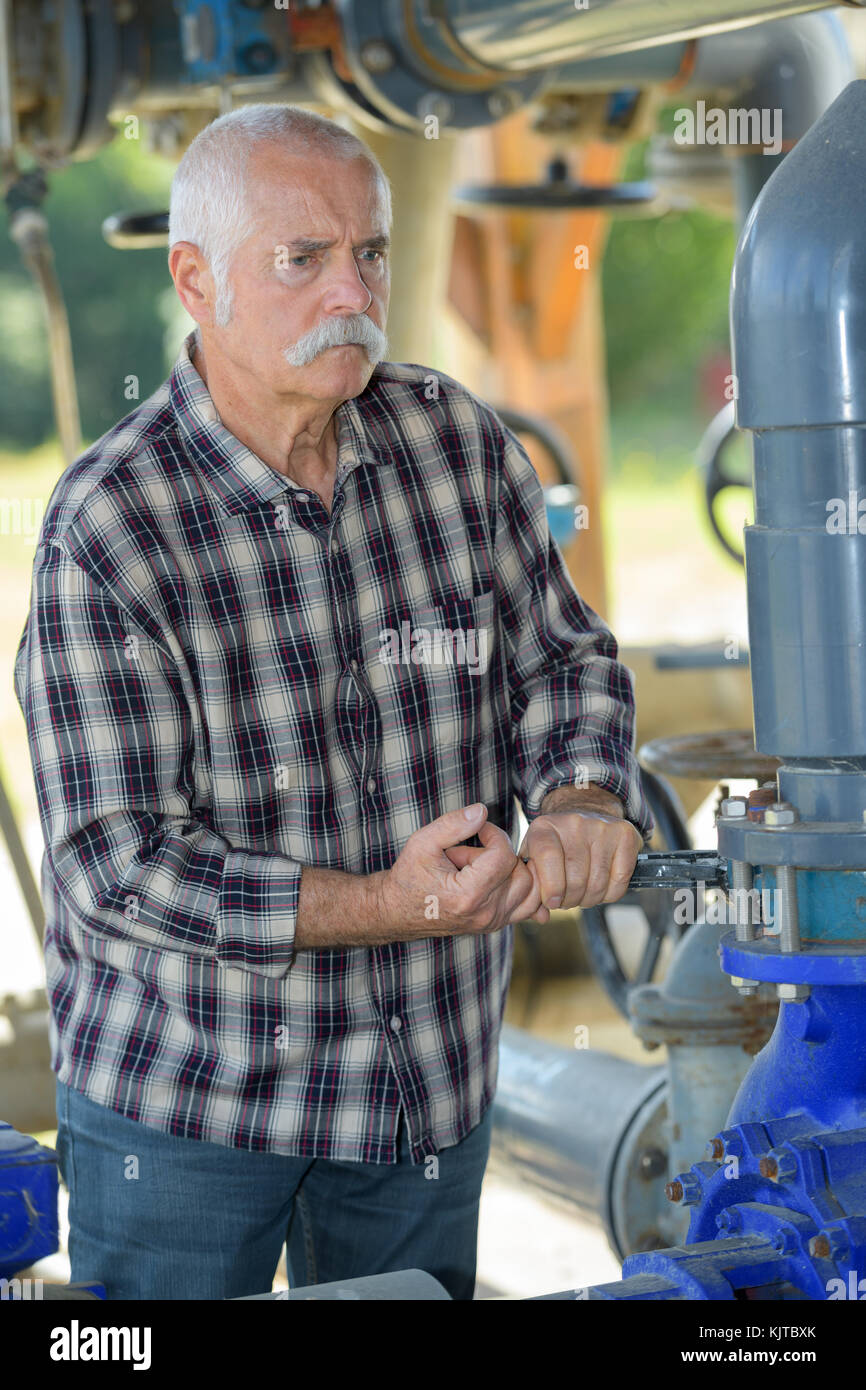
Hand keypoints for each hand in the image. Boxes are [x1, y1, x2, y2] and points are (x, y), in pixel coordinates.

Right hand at [380, 803, 543, 939]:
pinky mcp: (496, 924)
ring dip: (513, 870)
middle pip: (520, 871)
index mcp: (467, 895)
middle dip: (501, 854)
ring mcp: (492, 922)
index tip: (477, 830)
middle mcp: (484, 913)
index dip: (494, 834)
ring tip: (485, 865)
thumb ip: (453, 824)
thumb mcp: (422, 843)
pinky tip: (499, 876)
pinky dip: (523, 886)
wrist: (397, 912)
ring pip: (532, 889)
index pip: (504, 855)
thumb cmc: (409, 876)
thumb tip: (482, 811)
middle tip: (473, 852)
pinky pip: (529, 905)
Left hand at [517, 810, 642, 921]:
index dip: (550, 888)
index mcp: (544, 827)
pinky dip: (609, 894)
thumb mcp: (534, 858)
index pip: (548, 858)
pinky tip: (600, 889)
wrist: (584, 814)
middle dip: (570, 901)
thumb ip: (532, 887)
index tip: (551, 902)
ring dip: (589, 900)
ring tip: (581, 896)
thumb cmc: (555, 845)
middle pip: (575, 878)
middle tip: (566, 901)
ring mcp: (602, 827)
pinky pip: (620, 881)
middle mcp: (574, 822)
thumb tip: (541, 916)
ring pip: (598, 883)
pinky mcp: (625, 835)